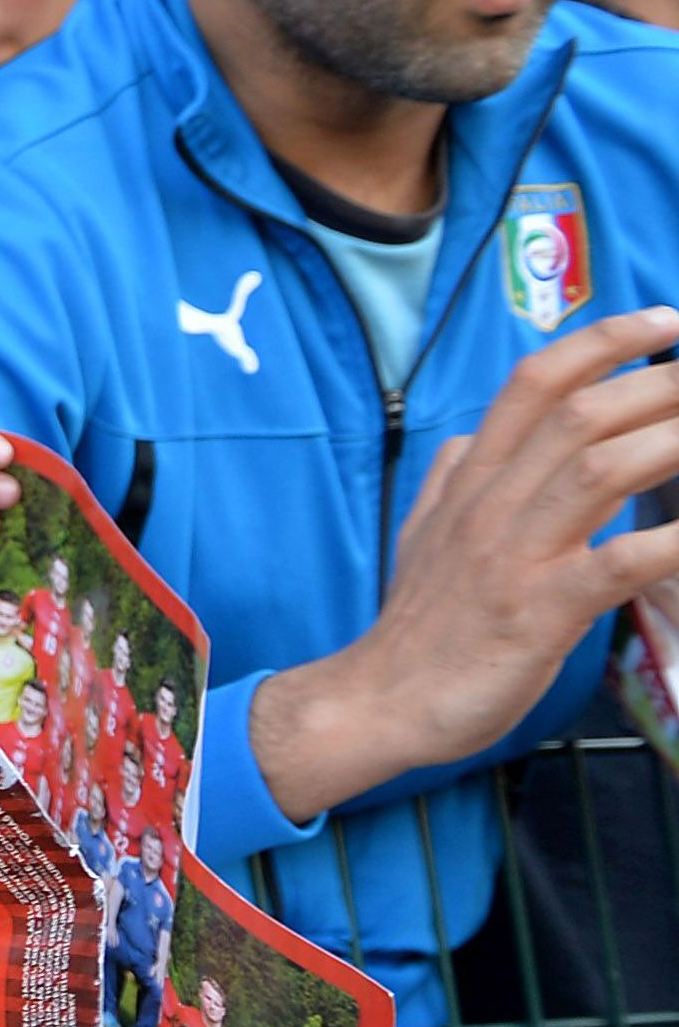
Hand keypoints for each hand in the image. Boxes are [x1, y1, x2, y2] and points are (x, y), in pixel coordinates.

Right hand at [254, 308, 678, 820]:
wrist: (378, 704)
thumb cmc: (417, 629)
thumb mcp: (421, 538)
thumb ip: (453, 482)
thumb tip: (475, 437)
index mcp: (471, 482)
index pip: (534, 384)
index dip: (603, 342)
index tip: (664, 322)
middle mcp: (491, 506)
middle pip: (581, 415)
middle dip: (663, 385)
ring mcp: (515, 556)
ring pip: (602, 470)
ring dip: (674, 442)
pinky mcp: (539, 613)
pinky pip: (622, 562)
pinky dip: (675, 540)